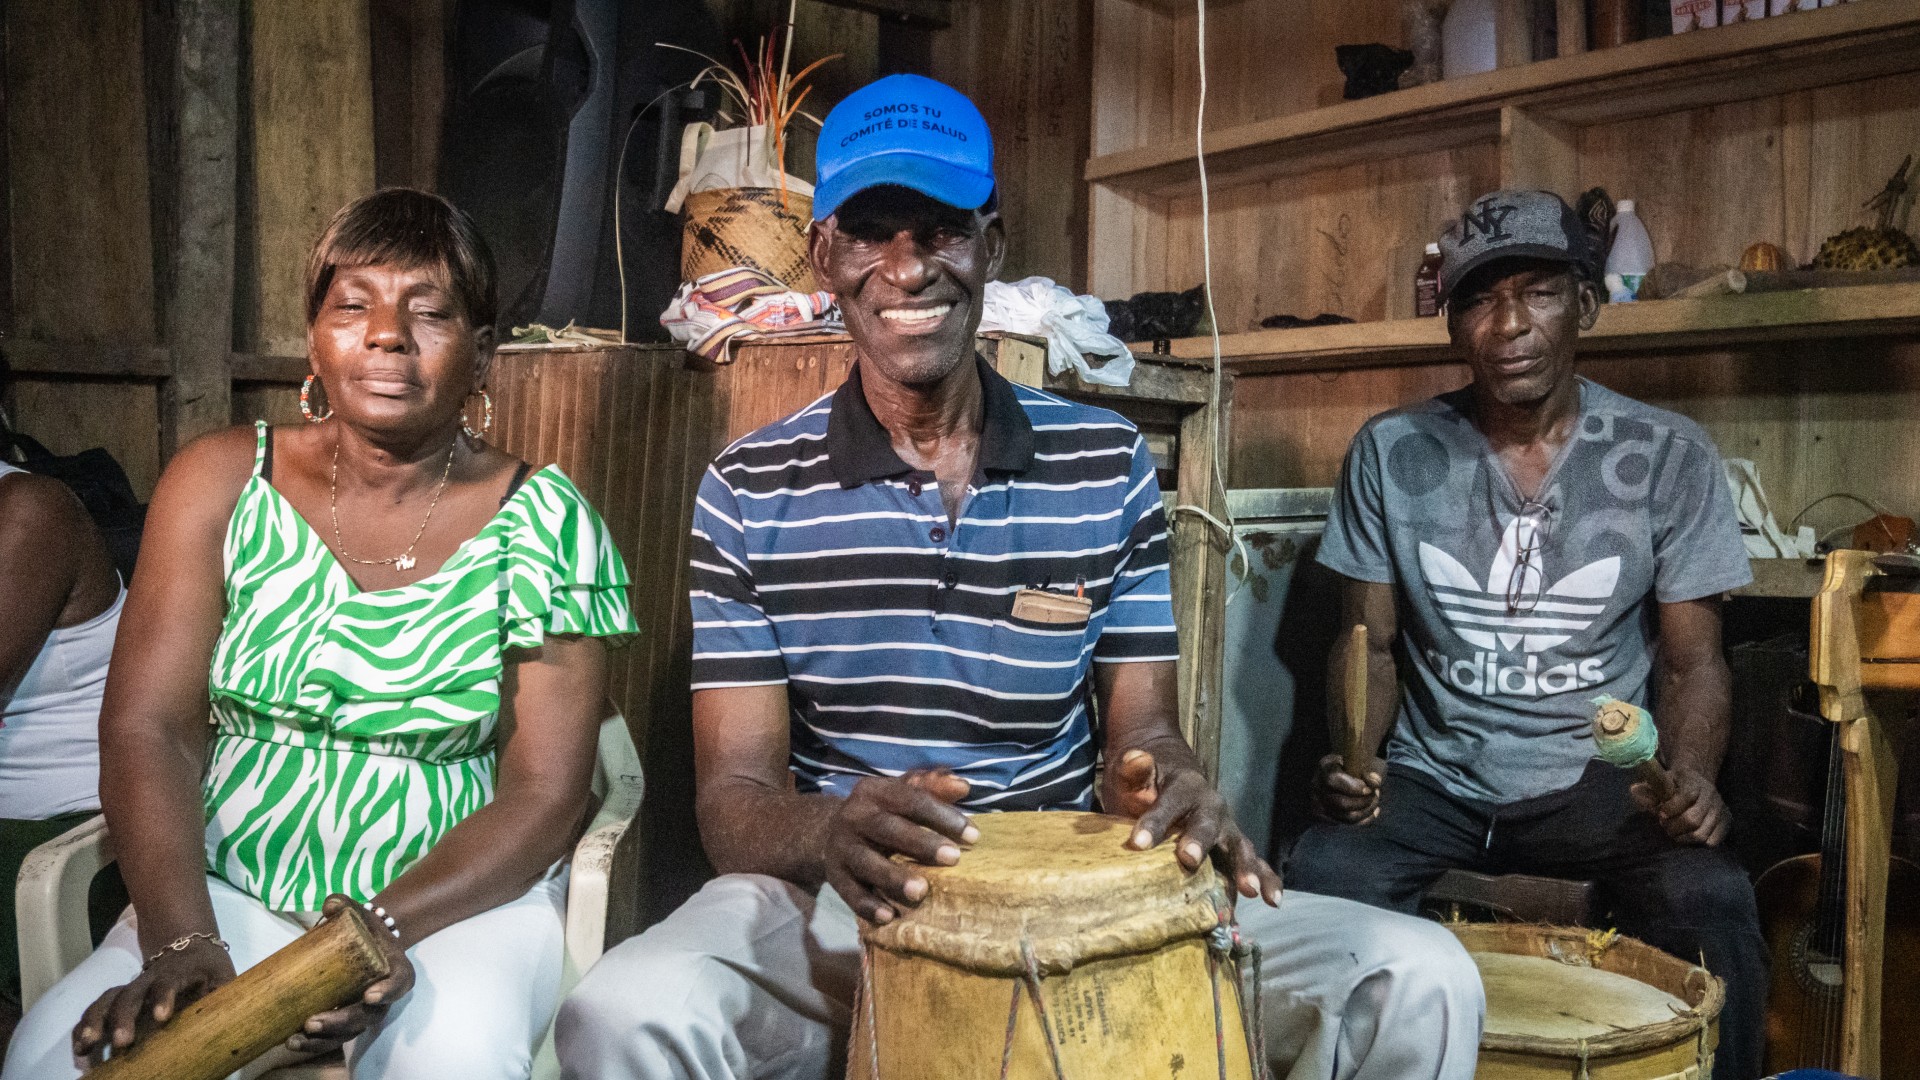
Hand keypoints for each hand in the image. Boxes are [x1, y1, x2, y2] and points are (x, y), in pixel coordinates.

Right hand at [73, 934, 234, 1058]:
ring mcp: (130, 989)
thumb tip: (238, 1017)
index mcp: (179, 972)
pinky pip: (96, 1011)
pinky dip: (85, 1028)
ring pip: (107, 1000)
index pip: (171, 981)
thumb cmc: (210, 970)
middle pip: (131, 993)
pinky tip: (80, 1051)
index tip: (161, 1017)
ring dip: (95, 1022)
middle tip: (122, 1042)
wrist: (188, 946)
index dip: (165, 996)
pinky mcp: (118, 1000)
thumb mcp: (224, 977)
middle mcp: (149, 980)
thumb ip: (226, 993)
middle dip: (124, 1017)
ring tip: (87, 1048)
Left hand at [285, 895, 415, 1056]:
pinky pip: (334, 1038)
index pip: (398, 983)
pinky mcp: (346, 1021)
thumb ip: (346, 905)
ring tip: (295, 1039)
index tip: (369, 996)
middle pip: (367, 1016)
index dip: (387, 992)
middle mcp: (383, 997)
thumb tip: (330, 905)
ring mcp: (364, 1012)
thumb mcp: (360, 914)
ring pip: (349, 1032)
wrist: (367, 943)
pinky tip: (292, 1043)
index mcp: (396, 970)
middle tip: (313, 1022)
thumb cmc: (366, 929)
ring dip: (323, 1039)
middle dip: (340, 1021)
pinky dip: (315, 1044)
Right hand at [823, 770, 977, 924]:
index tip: (974, 835)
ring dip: (893, 878)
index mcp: (875, 791)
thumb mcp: (901, 792)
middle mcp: (854, 816)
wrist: (827, 832)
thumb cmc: (881, 812)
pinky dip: (867, 905)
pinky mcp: (834, 876)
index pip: (911, 799)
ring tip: (921, 891)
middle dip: (921, 843)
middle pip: (889, 829)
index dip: (942, 815)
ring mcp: (842, 847)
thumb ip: (932, 786)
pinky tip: (889, 917)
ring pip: (867, 862)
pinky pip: (849, 892)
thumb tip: (963, 787)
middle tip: (954, 858)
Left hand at [1113, 749, 1282, 906]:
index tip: (1139, 843)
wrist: (1167, 784)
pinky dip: (1266, 880)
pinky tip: (1272, 899)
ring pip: (1239, 847)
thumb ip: (1134, 769)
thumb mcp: (1132, 774)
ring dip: (1244, 867)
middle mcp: (1212, 807)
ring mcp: (1227, 829)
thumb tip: (1136, 757)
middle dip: (1200, 842)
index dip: (1155, 822)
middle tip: (1190, 861)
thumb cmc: (1145, 785)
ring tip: (1249, 889)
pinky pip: (1255, 864)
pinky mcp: (1234, 849)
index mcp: (1186, 787)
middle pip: (1208, 824)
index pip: (1170, 803)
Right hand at [1311, 752, 1383, 824]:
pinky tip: (1372, 811)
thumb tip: (1374, 783)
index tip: (1369, 789)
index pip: (1333, 780)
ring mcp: (1317, 802)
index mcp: (1325, 766)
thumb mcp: (1365, 762)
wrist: (1344, 769)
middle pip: (1340, 803)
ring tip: (1374, 801)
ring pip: (1346, 816)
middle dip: (1364, 802)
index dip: (1353, 788)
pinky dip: (1364, 819)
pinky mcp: (1323, 815)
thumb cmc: (1356, 764)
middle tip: (1375, 794)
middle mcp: (1317, 785)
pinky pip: (1346, 822)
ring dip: (1366, 811)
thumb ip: (1372, 771)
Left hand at [1631, 766, 1728, 846]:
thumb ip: (1647, 789)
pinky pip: (1713, 841)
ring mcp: (1720, 809)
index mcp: (1693, 781)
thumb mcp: (1659, 781)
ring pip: (1702, 833)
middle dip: (1674, 827)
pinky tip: (1687, 835)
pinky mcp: (1726, 822)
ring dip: (1683, 837)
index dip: (1670, 808)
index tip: (1660, 814)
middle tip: (1665, 825)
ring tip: (1674, 832)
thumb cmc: (1673, 785)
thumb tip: (1634, 791)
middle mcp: (1710, 795)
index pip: (1686, 796)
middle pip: (1692, 819)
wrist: (1697, 782)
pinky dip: (1697, 843)